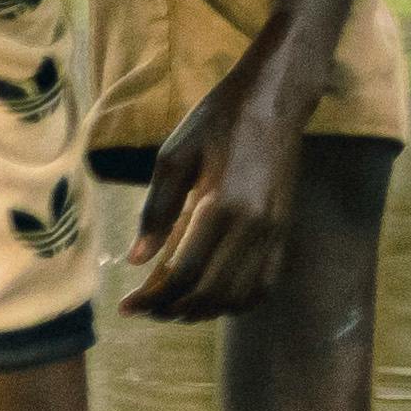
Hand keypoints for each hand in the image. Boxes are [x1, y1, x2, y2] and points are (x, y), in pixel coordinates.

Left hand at [119, 33, 329, 323]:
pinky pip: (265, 284)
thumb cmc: (218, 121)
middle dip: (173, 309)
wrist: (274, 100)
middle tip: (145, 309)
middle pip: (212, 292)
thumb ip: (155, 211)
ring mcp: (275, 231)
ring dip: (204, 311)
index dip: (153, 297)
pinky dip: (237, 302)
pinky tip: (212, 299)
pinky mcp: (285, 231)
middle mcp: (254, 225)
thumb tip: (137, 260)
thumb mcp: (174, 156)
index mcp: (223, 203)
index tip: (126, 305)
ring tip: (173, 307)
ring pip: (240, 296)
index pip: (186, 273)